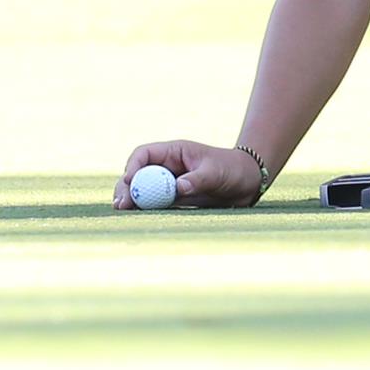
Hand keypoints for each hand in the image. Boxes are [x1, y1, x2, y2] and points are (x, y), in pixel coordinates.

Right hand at [110, 140, 267, 209]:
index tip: (130, 181)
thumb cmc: (233, 170)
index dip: (134, 166)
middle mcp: (168, 166)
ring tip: (122, 211)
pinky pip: (155, 203)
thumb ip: (197, 179)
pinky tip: (136, 218)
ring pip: (143, 189)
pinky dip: (144, 209)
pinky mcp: (175, 198)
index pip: (145, 154)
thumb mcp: (216, 172)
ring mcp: (169, 183)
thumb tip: (178, 188)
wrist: (248, 182)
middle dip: (127, 186)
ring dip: (132, 199)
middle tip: (121, 203)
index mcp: (174, 152)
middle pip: (138, 173)